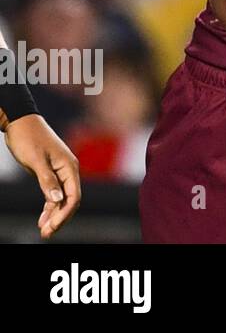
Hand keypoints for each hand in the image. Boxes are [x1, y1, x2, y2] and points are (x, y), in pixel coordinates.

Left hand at [4, 114, 81, 238]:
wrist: (21, 122)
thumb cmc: (28, 138)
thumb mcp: (35, 161)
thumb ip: (47, 180)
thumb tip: (57, 199)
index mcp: (69, 167)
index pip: (73, 196)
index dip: (64, 214)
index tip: (51, 227)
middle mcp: (69, 170)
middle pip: (70, 199)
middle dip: (60, 217)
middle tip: (46, 233)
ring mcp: (61, 171)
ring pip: (62, 198)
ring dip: (54, 214)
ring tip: (44, 230)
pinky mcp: (51, 172)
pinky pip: (55, 193)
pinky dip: (49, 206)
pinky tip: (42, 217)